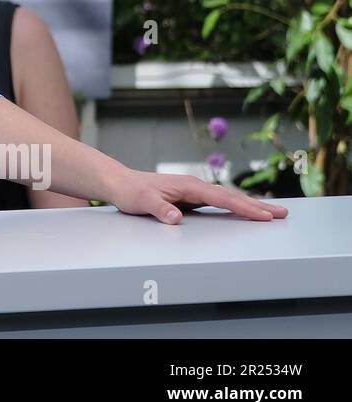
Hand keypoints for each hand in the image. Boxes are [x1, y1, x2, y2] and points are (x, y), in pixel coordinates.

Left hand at [109, 169, 289, 223]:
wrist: (120, 183)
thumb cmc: (130, 191)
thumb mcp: (142, 201)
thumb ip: (159, 208)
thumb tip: (176, 217)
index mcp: (188, 185)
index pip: (222, 198)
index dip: (244, 207)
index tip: (264, 215)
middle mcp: (194, 186)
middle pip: (231, 196)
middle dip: (257, 205)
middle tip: (282, 214)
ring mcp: (194, 192)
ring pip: (227, 198)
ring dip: (249, 206)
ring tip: (272, 214)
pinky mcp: (191, 198)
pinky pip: (219, 203)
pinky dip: (235, 207)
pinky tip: (244, 213)